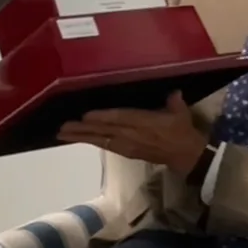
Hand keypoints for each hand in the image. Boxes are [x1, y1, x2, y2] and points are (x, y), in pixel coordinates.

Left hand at [58, 92, 207, 172]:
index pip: (119, 119)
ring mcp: (127, 145)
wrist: (185, 155)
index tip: (85, 116)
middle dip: (82, 130)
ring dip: (81, 137)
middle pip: (104, 132)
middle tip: (61, 128)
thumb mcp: (180, 114)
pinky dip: (92, 141)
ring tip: (62, 134)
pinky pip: (106, 146)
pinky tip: (80, 139)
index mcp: (144, 123)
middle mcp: (132, 135)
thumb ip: (174, 102)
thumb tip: (173, 92)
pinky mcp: (126, 152)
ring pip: (101, 140)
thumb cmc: (182, 131)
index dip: (102, 118)